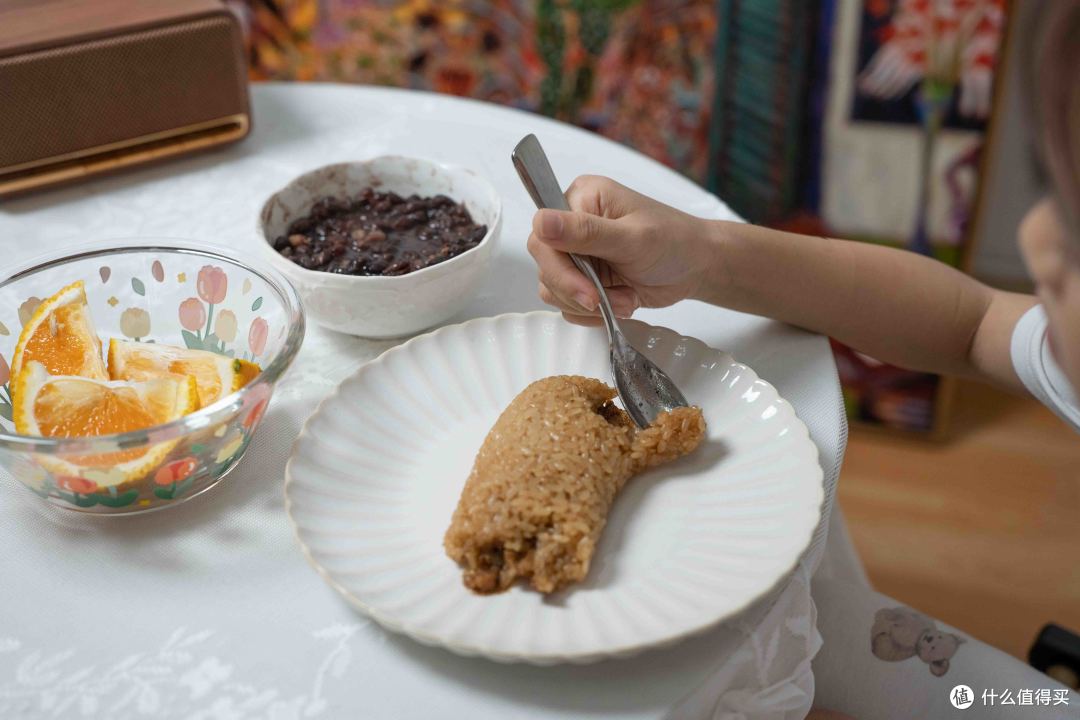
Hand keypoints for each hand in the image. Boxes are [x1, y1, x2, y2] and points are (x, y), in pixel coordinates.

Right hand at [527, 175, 715, 324]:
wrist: (696, 267)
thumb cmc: (674, 242)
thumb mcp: (632, 237)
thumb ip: (585, 232)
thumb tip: (541, 221)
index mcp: (581, 199)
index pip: (543, 235)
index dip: (559, 267)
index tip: (587, 290)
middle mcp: (573, 224)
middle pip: (546, 266)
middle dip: (577, 290)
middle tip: (604, 301)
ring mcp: (577, 254)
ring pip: (553, 289)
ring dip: (589, 304)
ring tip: (625, 298)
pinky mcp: (584, 279)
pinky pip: (568, 304)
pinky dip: (594, 313)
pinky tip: (622, 301)